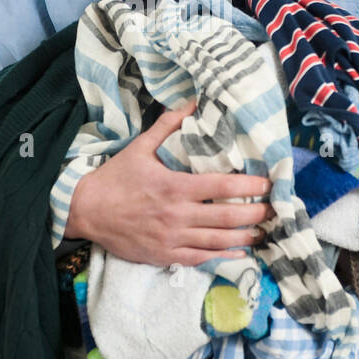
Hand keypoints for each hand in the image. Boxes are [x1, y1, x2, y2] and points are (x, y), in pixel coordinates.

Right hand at [64, 99, 275, 266]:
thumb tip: (192, 100)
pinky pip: (200, 258)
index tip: (267, 184)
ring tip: (262, 232)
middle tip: (272, 210)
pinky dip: (222, 256)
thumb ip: (169, 125)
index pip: (222, 188)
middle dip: (255, 214)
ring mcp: (171, 238)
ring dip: (244, 238)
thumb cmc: (115, 178)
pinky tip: (238, 253)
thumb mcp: (140, 147)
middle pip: (227, 218)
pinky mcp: (164, 255)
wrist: (86, 211)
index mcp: (174, 186)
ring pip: (217, 242)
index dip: (250, 187)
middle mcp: (176, 215)